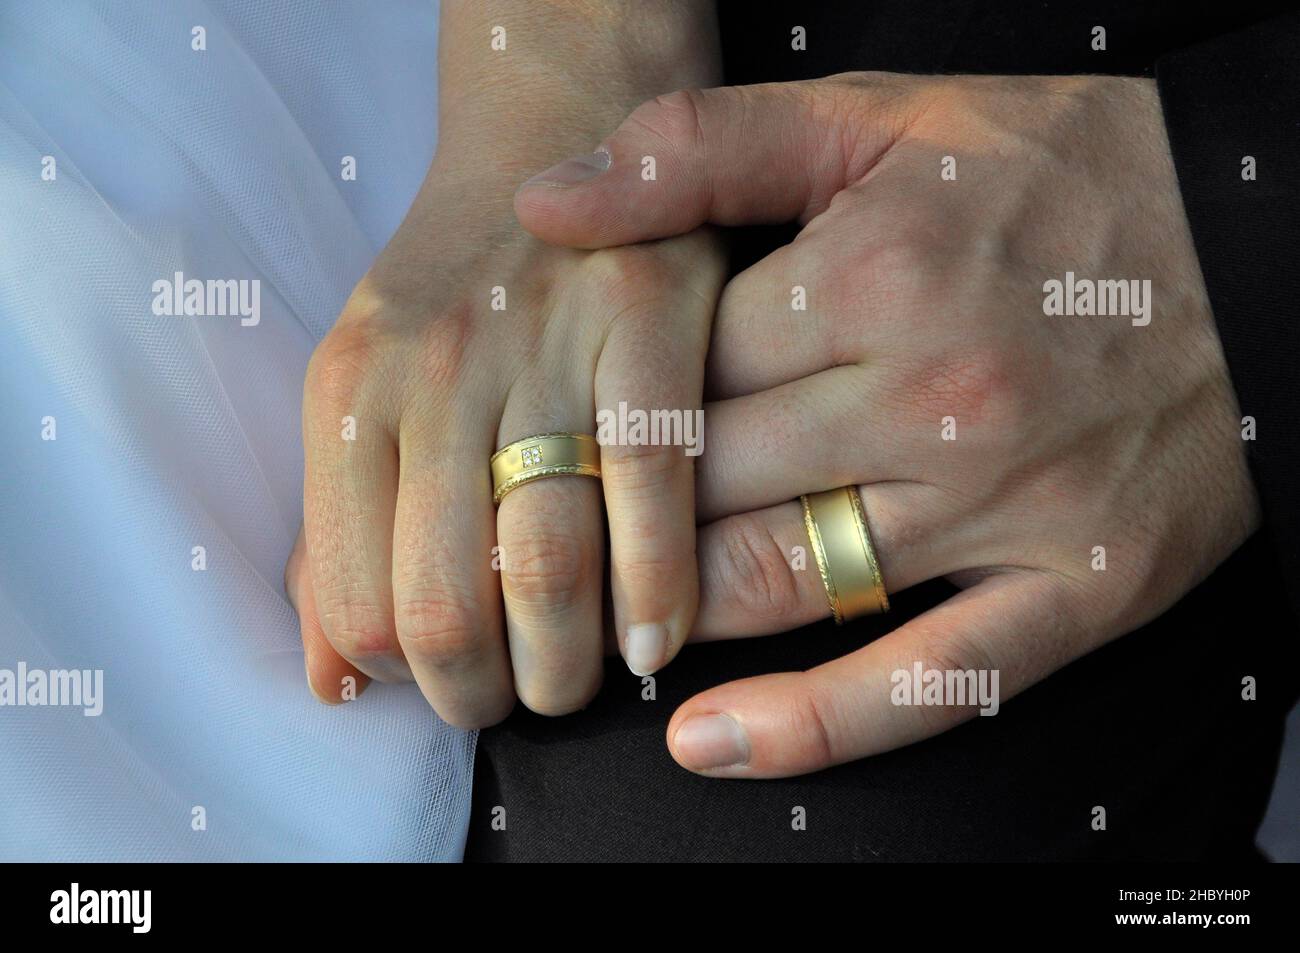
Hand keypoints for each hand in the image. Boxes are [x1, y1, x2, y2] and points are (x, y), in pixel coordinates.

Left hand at [285, 0, 726, 724]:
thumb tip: (332, 679)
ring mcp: (542, 346)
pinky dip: (657, 589)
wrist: (549, 138)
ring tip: (581, 677)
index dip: (404, 674)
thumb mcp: (363, 392)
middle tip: (518, 696)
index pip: (356, 599)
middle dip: (485, 692)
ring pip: (547, 562)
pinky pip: (651, 490)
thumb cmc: (456, 292)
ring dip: (568, 661)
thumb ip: (334, 534)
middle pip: (446, 601)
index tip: (447, 680)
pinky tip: (656, 636)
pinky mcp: (645, 324)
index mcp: (349, 394)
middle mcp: (432, 370)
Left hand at [516, 73, 1259, 774]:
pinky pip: (932, 682)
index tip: (558, 438)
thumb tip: (546, 200)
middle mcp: (931, 400)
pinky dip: (816, 724)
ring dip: (675, 606)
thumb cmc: (1061, 172)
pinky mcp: (1076, 589)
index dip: (593, 415)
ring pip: (781, 580)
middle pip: (707, 485)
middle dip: (617, 515)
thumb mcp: (880, 117)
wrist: (1259, 232)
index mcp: (869, 279)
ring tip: (604, 620)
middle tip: (554, 537)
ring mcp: (1006, 507)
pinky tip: (711, 741)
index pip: (667, 377)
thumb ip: (702, 146)